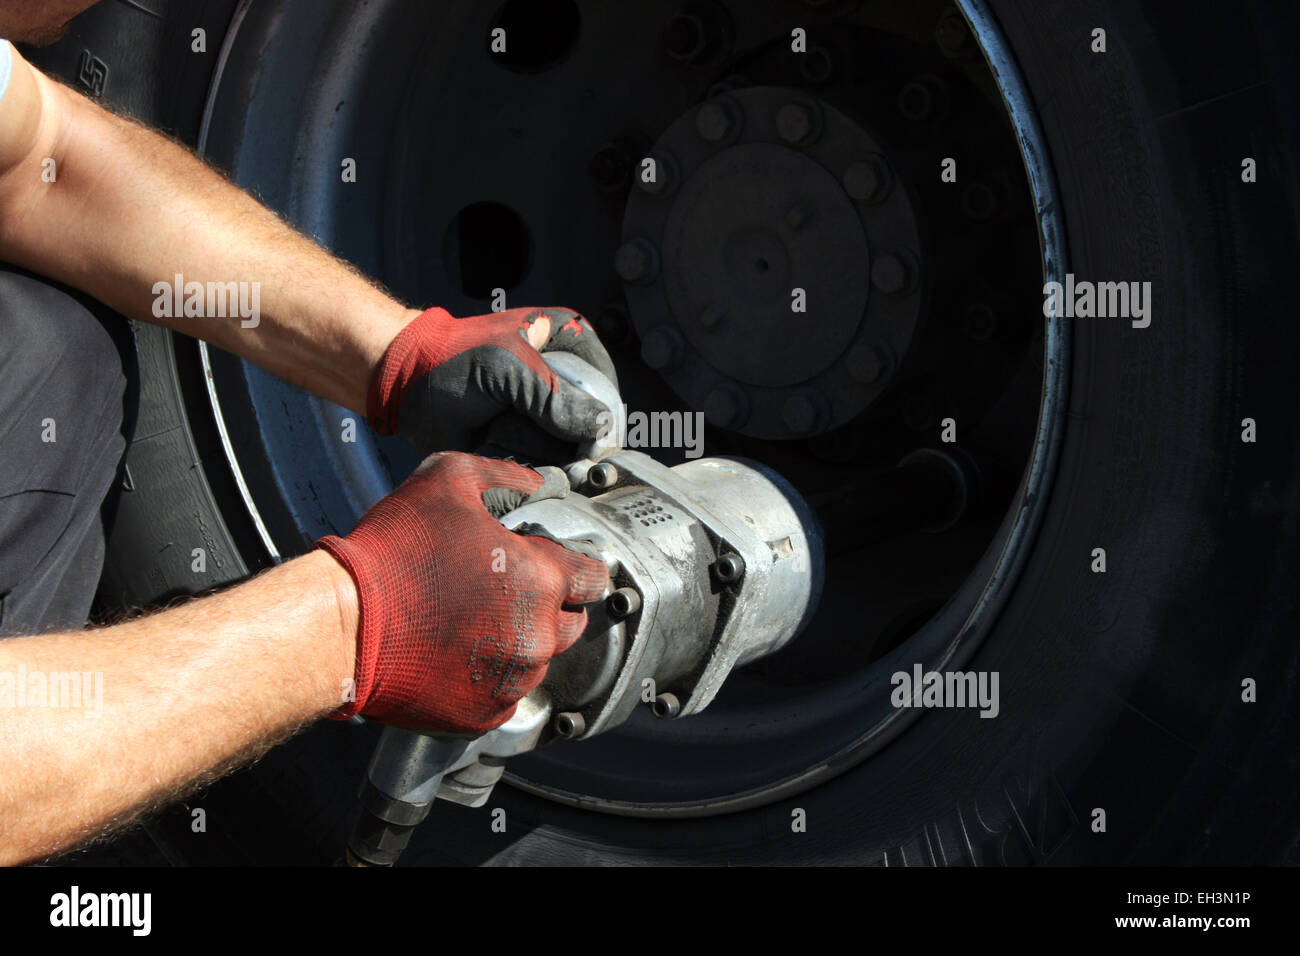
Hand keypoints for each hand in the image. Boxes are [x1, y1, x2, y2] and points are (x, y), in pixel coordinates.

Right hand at [314, 452, 607, 733]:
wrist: (343, 626)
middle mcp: (538, 637)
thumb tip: (536, 482)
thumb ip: (503, 475)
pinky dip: (487, 678)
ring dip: (515, 642)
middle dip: (548, 606)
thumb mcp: (448, 480)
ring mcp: (513, 681)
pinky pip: (503, 695)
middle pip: (570, 623)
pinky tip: (454, 653)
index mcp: (541, 581)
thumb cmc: (393, 554)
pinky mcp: (484, 715)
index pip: (593, 577)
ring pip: (536, 660)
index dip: (577, 566)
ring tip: (468, 621)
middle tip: (503, 591)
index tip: (558, 565)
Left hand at [367, 306, 618, 457]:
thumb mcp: (508, 367)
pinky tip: (487, 443)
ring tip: (491, 426)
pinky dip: (510, 461)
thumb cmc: (453, 358)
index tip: (586, 439)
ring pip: (563, 455)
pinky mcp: (526, 445)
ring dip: (522, 446)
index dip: (599, 417)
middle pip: (588, 430)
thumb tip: (600, 429)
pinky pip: (538, 469)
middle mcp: (565, 383)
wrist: (406, 384)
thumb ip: (555, 399)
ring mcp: (545, 418)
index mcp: (571, 345)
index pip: (607, 389)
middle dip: (549, 435)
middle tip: (509, 419)